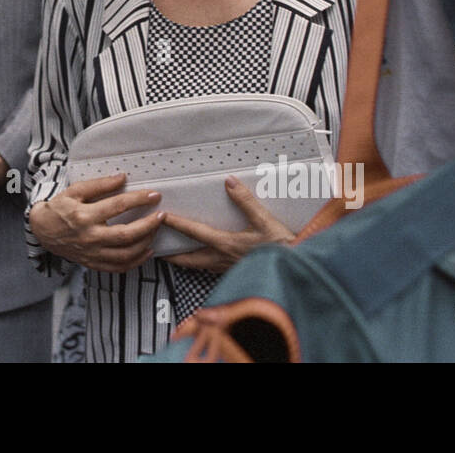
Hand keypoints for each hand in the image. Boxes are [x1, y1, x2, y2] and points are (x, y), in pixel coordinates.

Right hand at [28, 173, 163, 271]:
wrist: (42, 231)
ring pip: (126, 254)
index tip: (154, 195)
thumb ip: (99, 185)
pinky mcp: (93, 264)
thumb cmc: (59, 208)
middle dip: (148, 225)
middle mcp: (89, 237)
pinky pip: (119, 267)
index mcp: (84, 216)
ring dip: (146, 242)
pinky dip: (136, 261)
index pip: (117, 206)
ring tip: (155, 230)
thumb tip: (122, 178)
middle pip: (126, 235)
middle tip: (162, 215)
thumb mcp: (75, 191)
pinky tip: (147, 250)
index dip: (138, 199)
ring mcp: (92, 253)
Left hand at [161, 177, 294, 272]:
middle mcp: (222, 259)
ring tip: (176, 256)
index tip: (162, 217)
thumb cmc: (282, 247)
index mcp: (226, 244)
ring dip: (186, 261)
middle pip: (189, 259)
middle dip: (172, 255)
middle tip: (158, 250)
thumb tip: (229, 182)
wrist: (296, 270)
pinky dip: (202, 265)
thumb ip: (246, 201)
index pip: (195, 232)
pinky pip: (212, 270)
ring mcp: (228, 269)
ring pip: (200, 266)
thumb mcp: (265, 220)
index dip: (177, 223)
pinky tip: (204, 261)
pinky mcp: (237, 273)